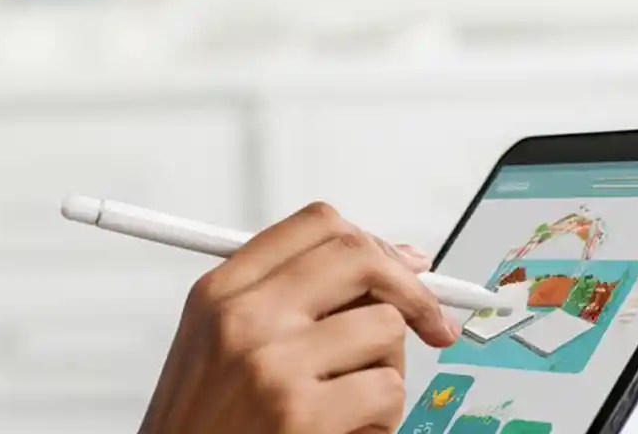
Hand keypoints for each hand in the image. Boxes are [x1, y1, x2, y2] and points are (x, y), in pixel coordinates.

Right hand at [140, 202, 460, 433]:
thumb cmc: (205, 426)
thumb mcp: (218, 343)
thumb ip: (287, 297)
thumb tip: (390, 263)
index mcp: (220, 292)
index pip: (316, 225)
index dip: (374, 242)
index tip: (403, 267)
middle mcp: (244, 317)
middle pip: (358, 255)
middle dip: (411, 288)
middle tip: (431, 321)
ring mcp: (272, 362)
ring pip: (384, 327)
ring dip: (388, 367)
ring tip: (355, 396)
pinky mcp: (301, 413)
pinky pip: (386, 389)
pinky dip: (383, 416)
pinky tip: (350, 428)